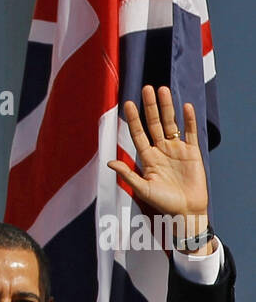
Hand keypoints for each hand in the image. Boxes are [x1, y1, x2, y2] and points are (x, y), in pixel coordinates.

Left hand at [108, 86, 208, 241]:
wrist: (186, 212)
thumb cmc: (163, 204)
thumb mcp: (142, 189)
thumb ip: (127, 175)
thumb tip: (108, 163)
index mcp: (148, 157)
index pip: (139, 133)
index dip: (134, 119)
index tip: (129, 103)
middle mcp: (161, 150)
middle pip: (155, 123)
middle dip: (151, 107)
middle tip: (147, 88)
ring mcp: (177, 150)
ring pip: (172, 124)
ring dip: (168, 107)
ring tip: (163, 90)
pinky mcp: (192, 153)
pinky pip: (190, 133)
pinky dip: (189, 120)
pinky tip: (186, 106)